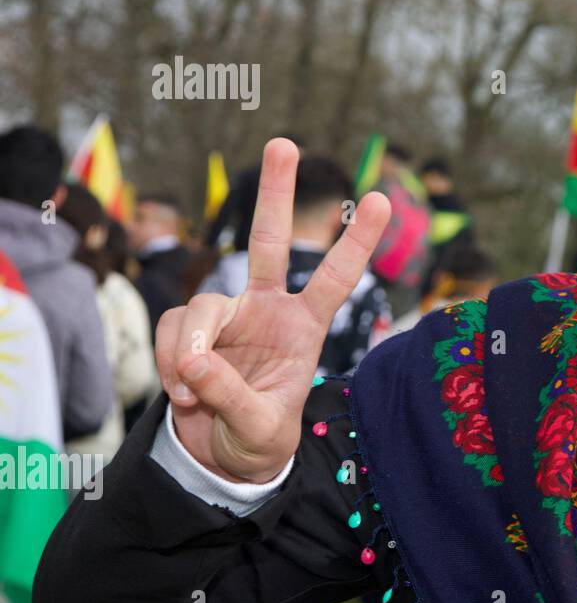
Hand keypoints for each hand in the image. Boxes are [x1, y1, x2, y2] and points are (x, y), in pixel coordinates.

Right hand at [156, 138, 390, 482]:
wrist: (225, 459)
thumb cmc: (261, 440)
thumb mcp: (260, 427)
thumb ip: (231, 395)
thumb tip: (194, 362)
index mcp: (305, 328)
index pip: (334, 279)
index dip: (356, 242)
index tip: (380, 199)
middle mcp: (268, 310)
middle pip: (268, 242)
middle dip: (275, 194)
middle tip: (284, 143)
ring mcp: (227, 316)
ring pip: (199, 307)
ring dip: (190, 350)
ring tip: (192, 394)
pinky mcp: (191, 330)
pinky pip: (173, 332)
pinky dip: (171, 362)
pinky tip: (182, 394)